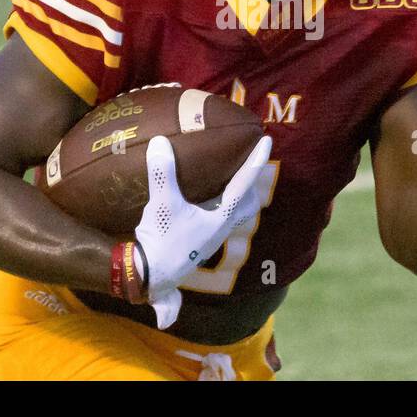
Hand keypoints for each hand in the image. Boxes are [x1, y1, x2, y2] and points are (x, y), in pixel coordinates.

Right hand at [134, 134, 272, 328]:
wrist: (149, 274)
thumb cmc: (161, 239)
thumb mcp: (162, 203)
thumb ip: (162, 172)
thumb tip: (160, 141)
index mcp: (221, 218)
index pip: (245, 184)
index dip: (256, 160)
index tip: (267, 141)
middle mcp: (221, 228)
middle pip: (249, 203)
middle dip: (252, 182)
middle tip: (248, 161)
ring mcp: (210, 237)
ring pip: (235, 213)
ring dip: (236, 195)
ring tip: (227, 176)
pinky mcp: (198, 240)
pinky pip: (217, 217)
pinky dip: (218, 203)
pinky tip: (201, 196)